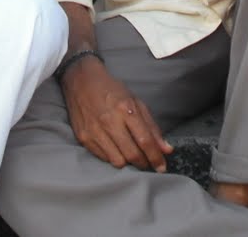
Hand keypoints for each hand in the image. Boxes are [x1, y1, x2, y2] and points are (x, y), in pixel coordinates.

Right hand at [60, 55, 171, 171]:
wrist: (81, 81)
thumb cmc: (111, 90)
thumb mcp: (135, 102)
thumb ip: (152, 127)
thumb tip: (166, 149)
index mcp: (126, 109)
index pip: (145, 140)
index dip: (156, 157)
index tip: (162, 166)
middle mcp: (110, 121)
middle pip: (132, 154)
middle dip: (144, 163)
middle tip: (148, 163)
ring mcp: (95, 131)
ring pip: (117, 161)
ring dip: (128, 162)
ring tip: (130, 155)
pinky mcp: (84, 138)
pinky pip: (103, 158)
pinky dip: (113, 157)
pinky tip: (116, 149)